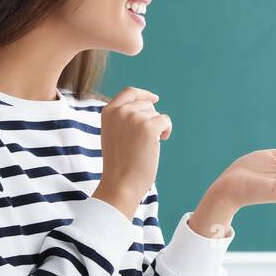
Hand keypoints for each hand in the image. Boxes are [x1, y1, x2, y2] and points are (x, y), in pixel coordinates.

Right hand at [93, 87, 171, 217]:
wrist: (121, 183)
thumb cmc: (119, 163)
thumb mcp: (113, 134)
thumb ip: (123, 118)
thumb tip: (147, 104)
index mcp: (108, 112)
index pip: (129, 93)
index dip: (144, 94)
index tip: (155, 99)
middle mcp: (120, 111)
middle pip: (147, 105)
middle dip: (151, 119)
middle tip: (144, 140)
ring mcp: (134, 118)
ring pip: (156, 114)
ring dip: (157, 128)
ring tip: (146, 145)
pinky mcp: (149, 127)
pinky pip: (166, 120)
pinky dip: (166, 131)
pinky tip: (158, 143)